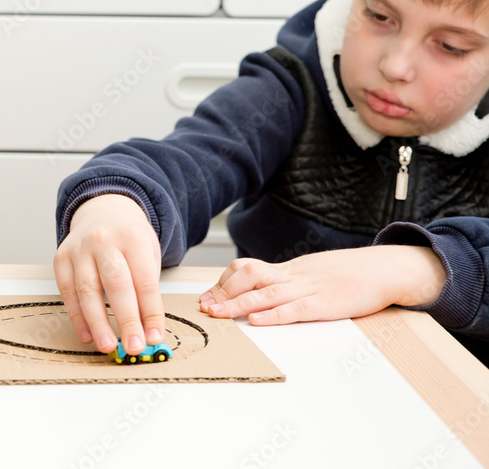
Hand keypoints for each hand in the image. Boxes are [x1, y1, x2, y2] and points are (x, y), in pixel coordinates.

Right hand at [54, 194, 164, 355]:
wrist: (103, 211)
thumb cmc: (129, 239)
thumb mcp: (148, 253)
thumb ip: (147, 288)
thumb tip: (147, 330)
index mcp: (133, 237)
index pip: (144, 280)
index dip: (150, 312)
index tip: (154, 336)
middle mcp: (104, 240)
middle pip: (116, 284)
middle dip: (126, 319)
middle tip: (134, 345)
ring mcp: (80, 249)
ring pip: (87, 290)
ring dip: (98, 322)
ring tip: (107, 345)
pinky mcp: (61, 258)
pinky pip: (67, 291)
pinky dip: (77, 317)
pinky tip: (88, 334)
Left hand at [199, 245, 446, 324]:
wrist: (386, 270)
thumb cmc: (349, 274)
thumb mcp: (313, 273)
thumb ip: (290, 281)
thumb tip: (264, 293)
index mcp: (289, 269)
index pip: (248, 268)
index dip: (225, 282)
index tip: (208, 295)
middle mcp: (294, 276)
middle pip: (249, 275)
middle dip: (223, 291)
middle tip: (204, 306)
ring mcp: (309, 288)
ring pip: (267, 292)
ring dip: (238, 304)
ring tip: (217, 313)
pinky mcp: (326, 304)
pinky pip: (296, 308)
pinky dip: (275, 315)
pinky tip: (257, 321)